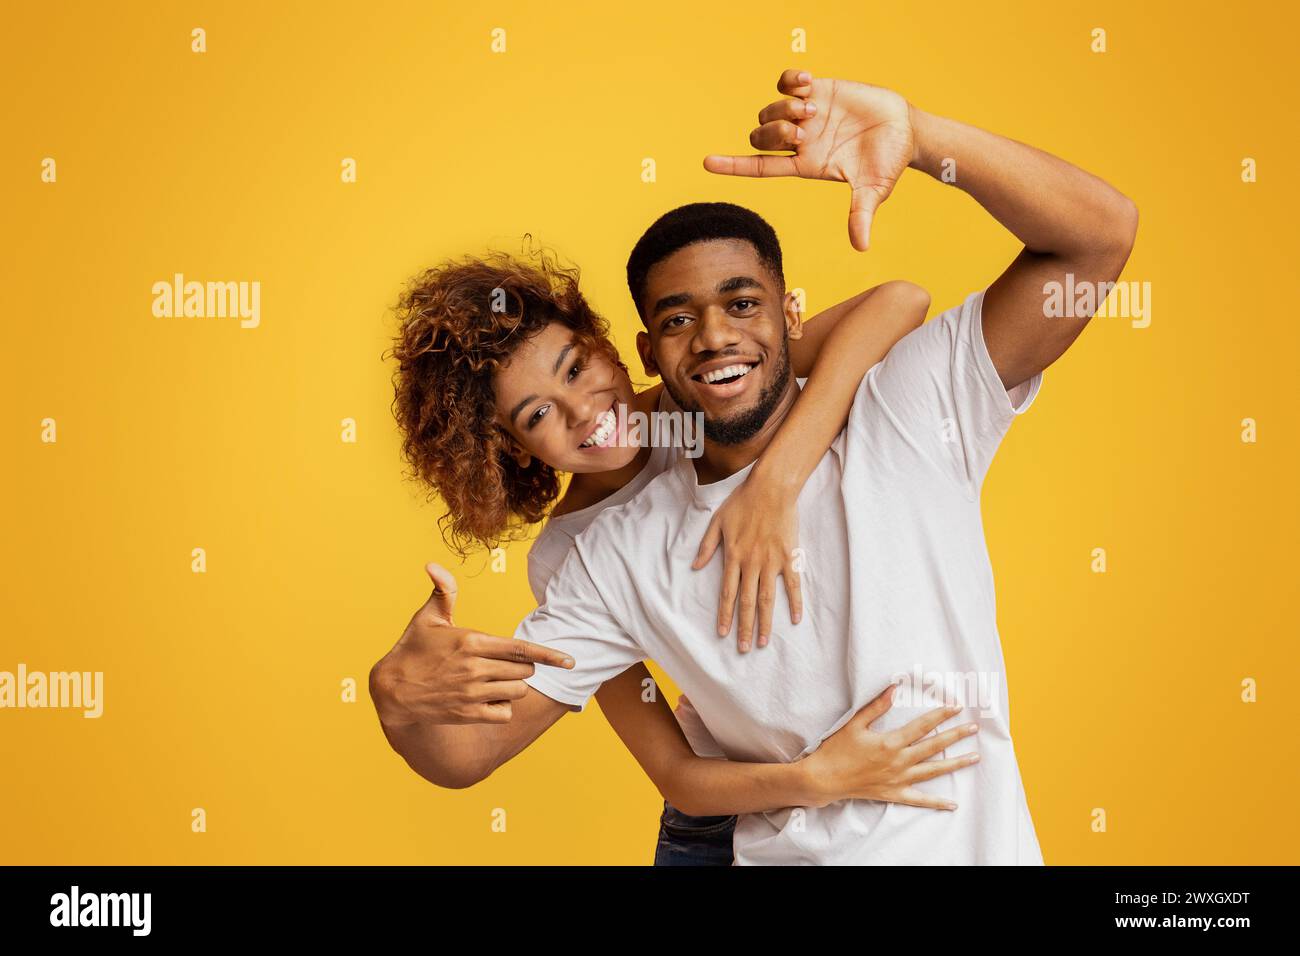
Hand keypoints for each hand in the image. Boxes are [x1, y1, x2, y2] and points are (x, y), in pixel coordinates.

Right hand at [369, 563, 573, 726]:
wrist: (391, 690)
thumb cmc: (412, 649)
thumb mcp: (427, 618)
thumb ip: (442, 591)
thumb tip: (433, 564)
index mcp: (472, 641)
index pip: (522, 648)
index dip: (550, 655)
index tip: (570, 661)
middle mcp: (475, 667)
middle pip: (525, 669)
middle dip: (521, 666)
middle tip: (502, 663)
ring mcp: (473, 692)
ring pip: (518, 690)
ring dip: (512, 686)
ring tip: (493, 680)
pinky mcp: (469, 713)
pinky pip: (504, 712)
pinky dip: (502, 707)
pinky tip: (487, 699)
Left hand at [692, 474, 801, 652]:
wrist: (771, 488)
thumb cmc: (742, 502)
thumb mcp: (717, 522)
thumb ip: (706, 546)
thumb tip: (695, 566)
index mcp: (733, 556)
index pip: (727, 593)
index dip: (725, 615)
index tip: (722, 633)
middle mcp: (752, 563)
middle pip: (747, 602)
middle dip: (744, 628)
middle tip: (743, 649)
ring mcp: (772, 562)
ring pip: (768, 598)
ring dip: (765, 622)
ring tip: (764, 642)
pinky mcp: (789, 557)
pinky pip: (793, 584)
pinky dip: (795, 602)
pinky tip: (795, 619)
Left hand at [703, 68, 914, 250]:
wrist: (905, 129)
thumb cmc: (889, 163)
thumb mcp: (874, 190)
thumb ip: (861, 215)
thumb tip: (861, 247)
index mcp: (805, 166)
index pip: (759, 168)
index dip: (732, 165)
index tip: (706, 163)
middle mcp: (800, 141)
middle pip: (759, 137)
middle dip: (773, 132)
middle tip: (802, 130)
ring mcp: (806, 115)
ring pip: (769, 110)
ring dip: (784, 107)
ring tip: (815, 109)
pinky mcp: (818, 90)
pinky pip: (786, 81)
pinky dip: (789, 80)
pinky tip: (807, 83)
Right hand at [800, 684, 980, 809]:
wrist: (825, 778)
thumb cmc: (837, 749)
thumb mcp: (855, 723)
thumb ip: (877, 706)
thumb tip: (894, 689)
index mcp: (891, 742)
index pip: (922, 725)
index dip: (940, 714)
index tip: (956, 707)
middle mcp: (899, 761)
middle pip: (934, 746)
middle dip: (956, 735)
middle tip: (974, 727)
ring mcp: (898, 779)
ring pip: (933, 771)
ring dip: (955, 764)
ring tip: (975, 757)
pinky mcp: (894, 794)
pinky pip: (919, 800)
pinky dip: (936, 803)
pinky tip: (952, 804)